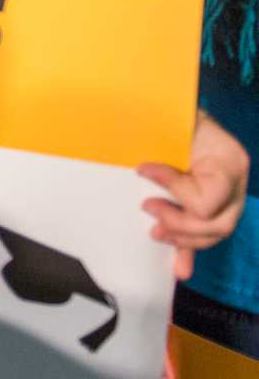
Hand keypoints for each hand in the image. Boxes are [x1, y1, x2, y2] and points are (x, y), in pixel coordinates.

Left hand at [141, 113, 249, 280]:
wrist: (178, 109)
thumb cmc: (174, 111)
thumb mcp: (174, 122)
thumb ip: (166, 146)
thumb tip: (143, 170)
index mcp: (229, 159)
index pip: (210, 196)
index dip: (175, 189)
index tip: (143, 170)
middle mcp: (237, 181)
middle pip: (217, 223)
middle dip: (180, 224)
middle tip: (148, 208)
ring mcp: (230, 196)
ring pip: (213, 233)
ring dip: (182, 239)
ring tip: (155, 233)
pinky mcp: (216, 205)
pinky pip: (206, 234)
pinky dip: (190, 252)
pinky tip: (180, 269)